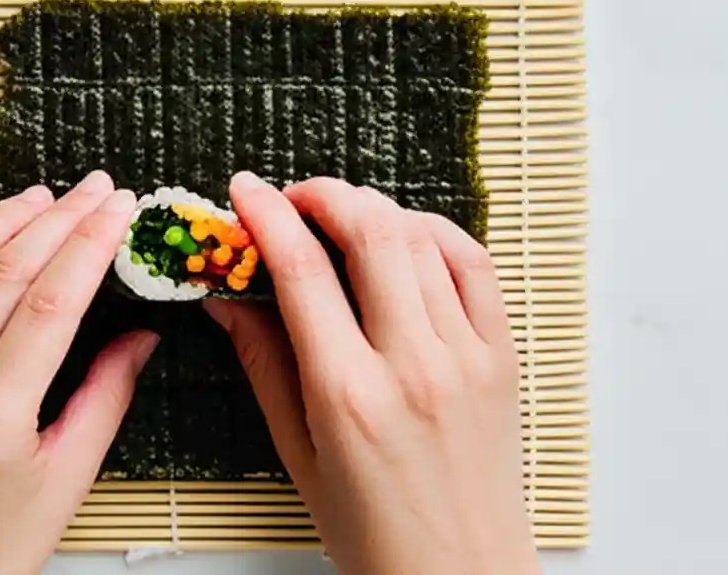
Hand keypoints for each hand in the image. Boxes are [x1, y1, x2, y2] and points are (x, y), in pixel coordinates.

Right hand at [206, 173, 537, 574]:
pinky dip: (436, 233)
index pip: (302, 272)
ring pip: (422, 239)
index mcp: (348, 395)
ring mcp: (466, 356)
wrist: (461, 574)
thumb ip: (263, 364)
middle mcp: (412, 365)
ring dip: (374, 208)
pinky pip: (476, 265)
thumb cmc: (372, 529)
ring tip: (341, 216)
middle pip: (371, 232)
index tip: (245, 191)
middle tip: (293, 197)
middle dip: (324, 194)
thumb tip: (225, 298)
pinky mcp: (502, 356)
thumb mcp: (297, 453)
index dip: (267, 216)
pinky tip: (406, 235)